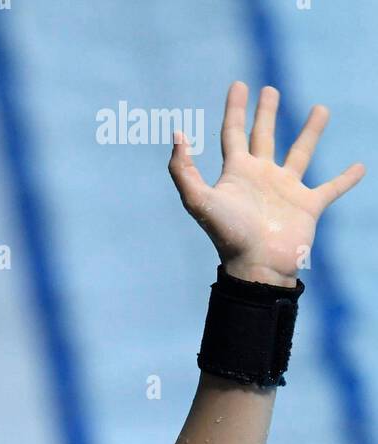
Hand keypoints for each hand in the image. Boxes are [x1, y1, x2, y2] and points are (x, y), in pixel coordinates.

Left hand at [169, 81, 364, 286]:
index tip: (239, 85)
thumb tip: (176, 134)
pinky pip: (331, 188)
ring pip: (300, 153)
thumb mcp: (199, 201)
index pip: (234, 133)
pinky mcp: (308, 206)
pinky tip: (360, 167)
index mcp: (237, 173)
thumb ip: (183, 170)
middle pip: (264, 137)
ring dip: (311, 132)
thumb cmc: (228, 235)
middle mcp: (261, 178)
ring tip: (320, 108)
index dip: (235, 109)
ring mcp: (286, 191)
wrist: (257, 266)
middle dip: (265, 113)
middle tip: (270, 90)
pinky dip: (346, 179)